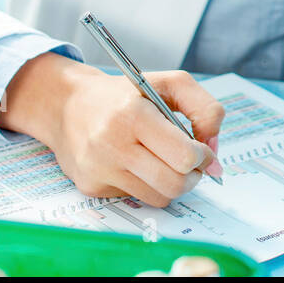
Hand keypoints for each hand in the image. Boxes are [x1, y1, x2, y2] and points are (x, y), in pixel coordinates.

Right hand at [0, 54, 224, 206]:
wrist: (68, 105)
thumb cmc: (125, 94)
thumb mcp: (170, 83)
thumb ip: (205, 110)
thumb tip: (215, 153)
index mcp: (133, 114)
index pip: (183, 155)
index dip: (202, 156)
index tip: (202, 150)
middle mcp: (111, 143)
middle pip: (174, 183)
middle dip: (193, 176)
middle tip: (191, 163)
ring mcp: (99, 169)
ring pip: (158, 197)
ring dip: (172, 183)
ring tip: (165, 162)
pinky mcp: (90, 186)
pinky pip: (135, 199)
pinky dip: (145, 185)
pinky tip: (135, 164)